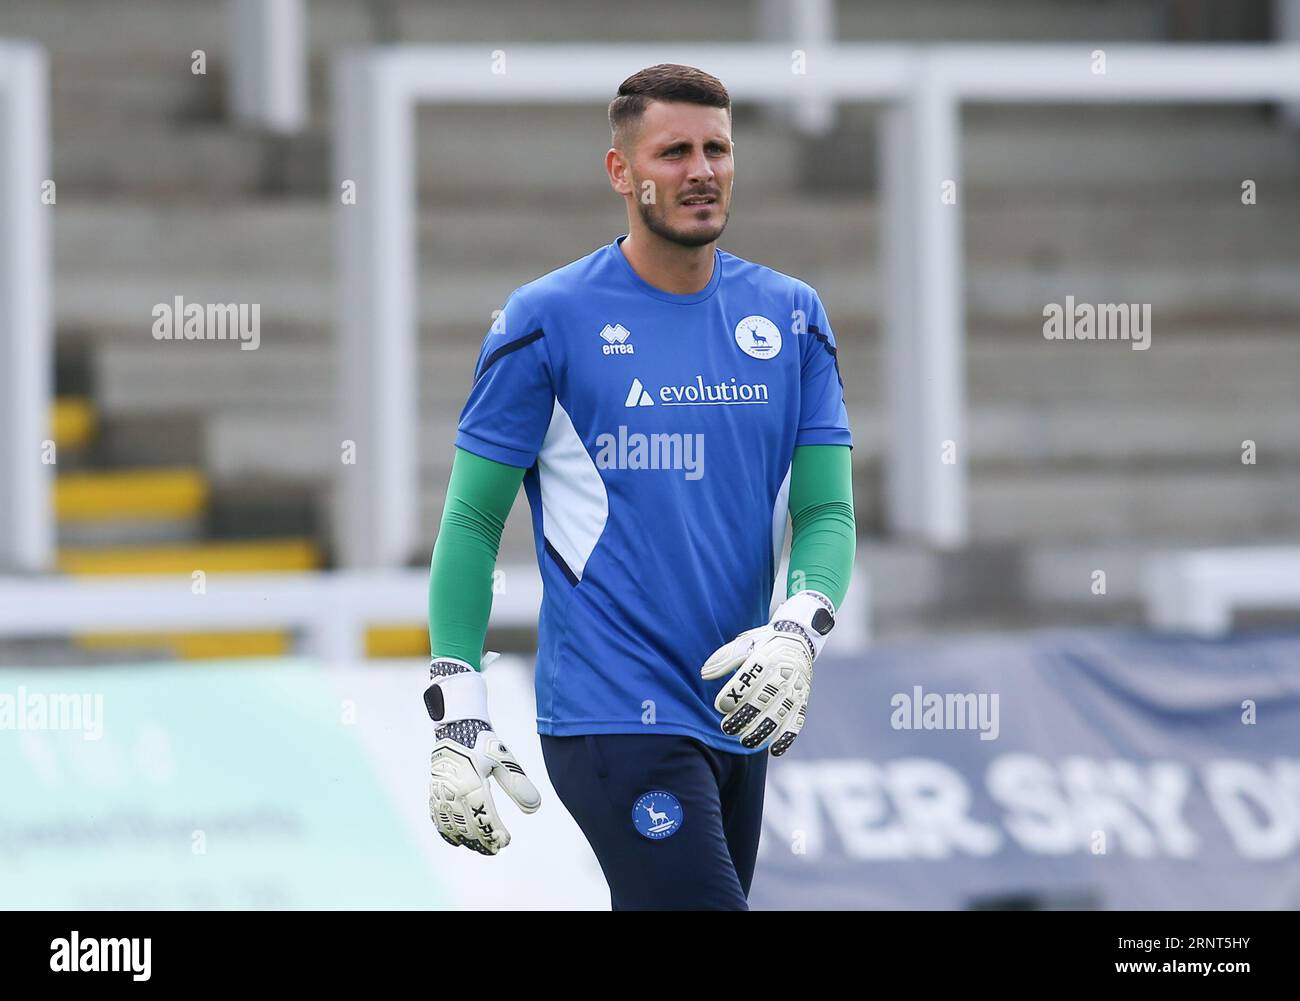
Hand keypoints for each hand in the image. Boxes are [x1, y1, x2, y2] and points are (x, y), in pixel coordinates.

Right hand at [424, 656, 540, 854]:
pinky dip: (446, 831)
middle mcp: (453, 790)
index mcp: (471, 783)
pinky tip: (457, 840)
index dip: (495, 834)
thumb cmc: (484, 742)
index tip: (506, 841)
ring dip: (466, 840)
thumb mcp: (505, 760)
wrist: (457, 725)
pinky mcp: (434, 791)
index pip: (485, 817)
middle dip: (483, 841)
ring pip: (451, 825)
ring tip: (482, 847)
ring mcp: (441, 792)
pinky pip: (437, 817)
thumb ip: (519, 784)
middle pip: (468, 826)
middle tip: (497, 848)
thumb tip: (535, 808)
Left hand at [699, 591, 834, 754]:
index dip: (733, 695)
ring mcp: (794, 689)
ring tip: (745, 741)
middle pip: (762, 700)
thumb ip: (725, 658)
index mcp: (766, 658)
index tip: (720, 707)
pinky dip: (787, 737)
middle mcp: (782, 674)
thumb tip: (705, 675)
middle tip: (727, 729)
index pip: (748, 679)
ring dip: (762, 731)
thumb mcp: (745, 643)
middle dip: (744, 717)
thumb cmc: (763, 643)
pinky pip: (797, 721)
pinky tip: (774, 750)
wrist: (799, 639)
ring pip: (778, 715)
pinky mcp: (803, 700)